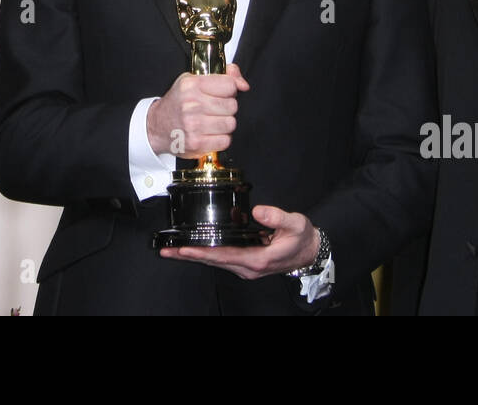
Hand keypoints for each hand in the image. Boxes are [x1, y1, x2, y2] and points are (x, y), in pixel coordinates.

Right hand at [146, 61, 249, 156]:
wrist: (156, 127)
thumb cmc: (177, 103)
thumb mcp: (193, 81)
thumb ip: (222, 76)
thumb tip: (243, 84)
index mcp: (191, 85)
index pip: (229, 85)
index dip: (230, 89)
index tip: (223, 93)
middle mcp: (191, 104)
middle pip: (232, 106)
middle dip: (227, 108)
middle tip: (215, 109)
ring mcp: (193, 125)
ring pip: (230, 123)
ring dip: (224, 124)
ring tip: (212, 121)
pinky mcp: (196, 144)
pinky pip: (225, 141)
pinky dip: (220, 138)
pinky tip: (210, 133)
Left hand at [159, 206, 319, 278]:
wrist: (309, 252)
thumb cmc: (302, 239)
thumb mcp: (295, 224)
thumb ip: (278, 217)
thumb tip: (259, 211)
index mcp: (258, 259)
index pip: (224, 256)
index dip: (202, 252)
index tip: (185, 249)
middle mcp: (248, 267)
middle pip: (213, 262)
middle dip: (189, 256)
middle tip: (168, 251)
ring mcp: (245, 267)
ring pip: (215, 262)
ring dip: (194, 257)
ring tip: (173, 251)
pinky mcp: (244, 263)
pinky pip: (220, 260)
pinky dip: (205, 255)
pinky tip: (194, 250)